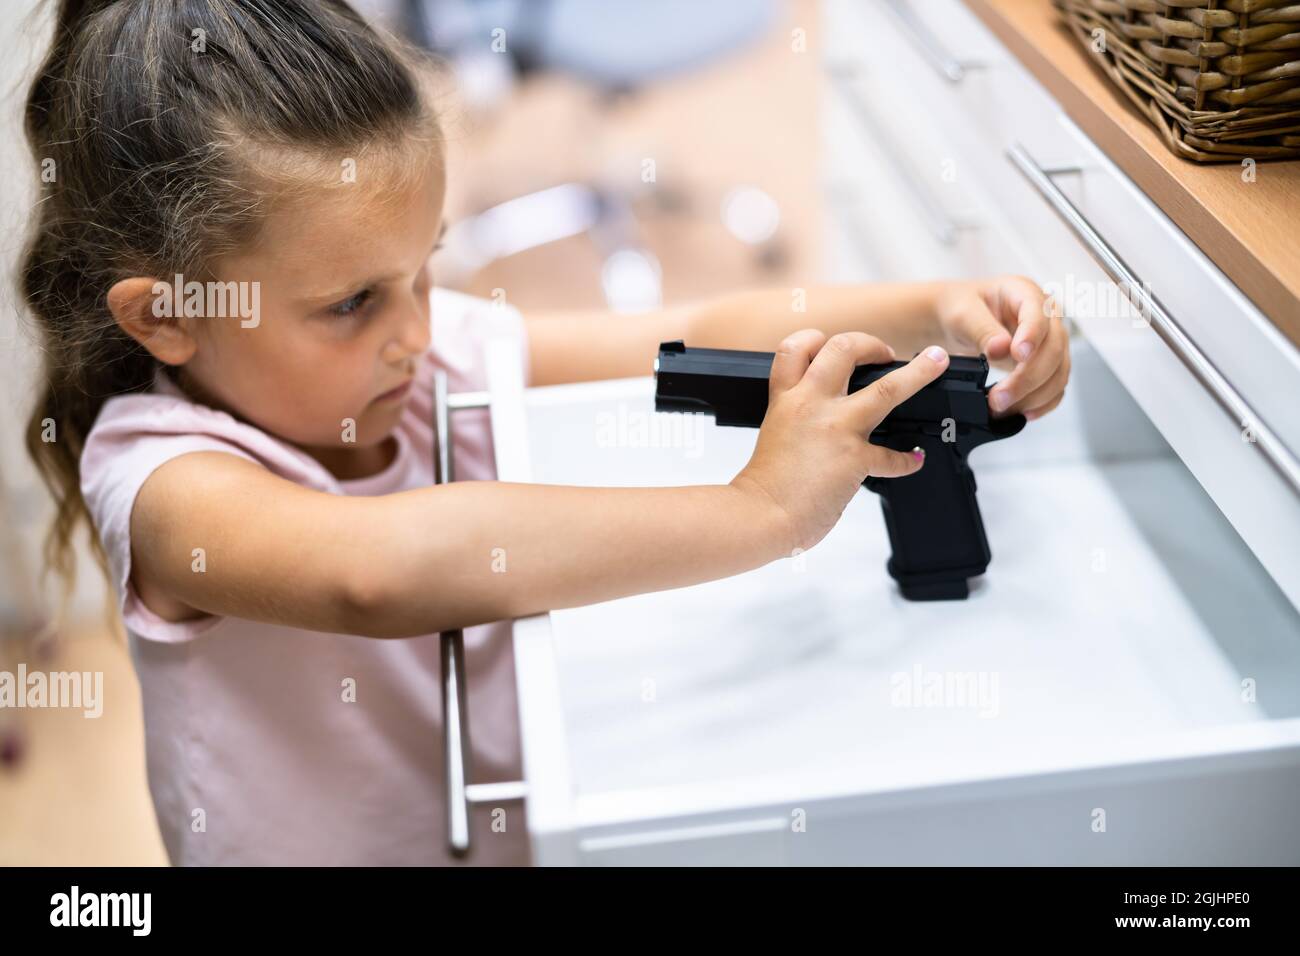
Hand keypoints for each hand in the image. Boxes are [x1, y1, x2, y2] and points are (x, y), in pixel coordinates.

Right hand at [731, 330, 950, 553]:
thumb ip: (796, 420)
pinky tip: (913, 460)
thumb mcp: (773, 435)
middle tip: (885, 353)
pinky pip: (891, 456)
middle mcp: (811, 405)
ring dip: (918, 373)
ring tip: (935, 363)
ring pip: (887, 388)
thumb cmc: (763, 485)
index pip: (794, 349)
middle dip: (869, 344)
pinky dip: (906, 460)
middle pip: (843, 350)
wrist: (760, 515)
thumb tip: (818, 425)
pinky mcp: (855, 458)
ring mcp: (835, 428)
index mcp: (786, 399)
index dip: (813, 338)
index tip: (828, 342)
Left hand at [933, 275, 1069, 420]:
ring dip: (1034, 395)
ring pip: (1058, 371)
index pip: (1039, 314)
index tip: (1018, 356)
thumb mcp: (962, 314)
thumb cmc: (960, 309)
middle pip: (1053, 348)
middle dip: (1027, 377)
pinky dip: (1042, 402)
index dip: (1032, 337)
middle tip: (999, 397)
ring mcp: (1049, 340)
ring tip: (1002, 408)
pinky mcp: (1046, 362)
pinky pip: (1055, 385)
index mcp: (1024, 292)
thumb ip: (981, 329)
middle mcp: (1045, 316)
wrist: (958, 321)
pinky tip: (1023, 412)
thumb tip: (1000, 348)